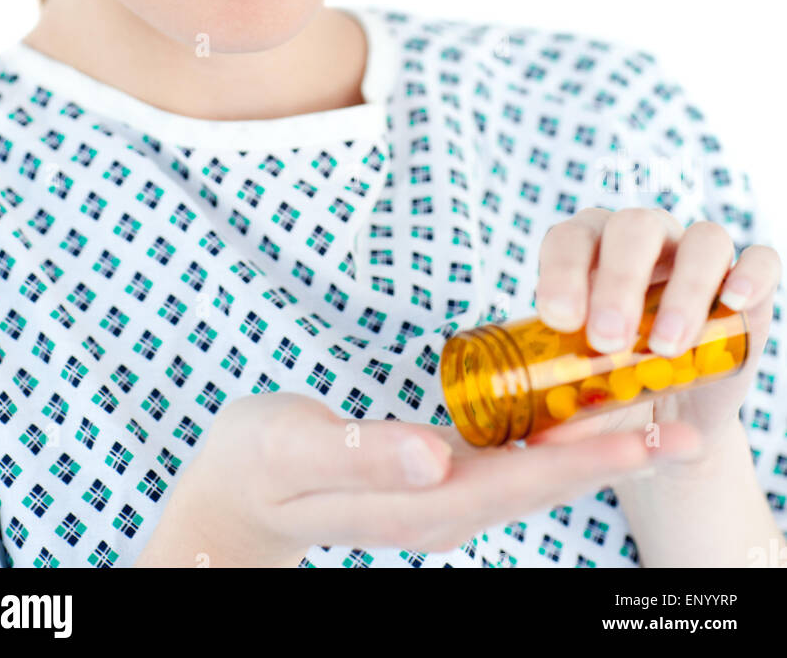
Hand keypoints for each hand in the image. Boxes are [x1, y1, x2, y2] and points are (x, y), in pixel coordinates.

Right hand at [135, 382, 702, 565]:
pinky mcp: (434, 473)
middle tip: (685, 432)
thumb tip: (436, 455)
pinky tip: (576, 412)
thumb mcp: (295, 449)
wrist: (230, 497)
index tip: (644, 437)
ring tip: (654, 419)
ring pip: (533, 469)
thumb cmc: (256, 464)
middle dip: (615, 455)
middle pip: (543, 480)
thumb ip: (365, 453)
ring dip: (594, 445)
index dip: (583, 458)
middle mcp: (442, 503)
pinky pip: (507, 456)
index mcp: (417, 499)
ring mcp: (439, 491)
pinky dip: (551, 436)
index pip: (518, 481)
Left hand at [528, 205, 781, 471]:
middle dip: (619, 281)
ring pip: (702, 240)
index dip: (562, 269)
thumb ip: (564, 410)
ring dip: (685, 288)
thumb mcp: (583, 400)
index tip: (559, 320)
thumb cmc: (611, 390)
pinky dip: (751, 274)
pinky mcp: (748, 286)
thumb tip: (538, 437)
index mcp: (591, 251)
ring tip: (666, 346)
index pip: (570, 237)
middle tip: (607, 340)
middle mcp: (645, 241)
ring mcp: (698, 257)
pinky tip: (732, 302)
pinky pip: (760, 261)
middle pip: (633, 228)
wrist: (668, 419)